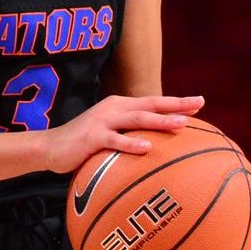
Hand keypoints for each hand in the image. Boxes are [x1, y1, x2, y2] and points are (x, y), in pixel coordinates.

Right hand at [43, 95, 205, 174]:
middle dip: (175, 105)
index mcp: (120, 106)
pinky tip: (147, 148)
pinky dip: (131, 143)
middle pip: (150, 105)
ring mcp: (103, 121)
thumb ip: (129, 134)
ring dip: (160, 121)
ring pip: (137, 119)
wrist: (50, 147)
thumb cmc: (84, 144)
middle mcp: (114, 108)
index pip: (153, 102)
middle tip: (198, 104)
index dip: (176, 102)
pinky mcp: (92, 137)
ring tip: (181, 124)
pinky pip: (115, 140)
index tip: (199, 102)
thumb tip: (156, 146)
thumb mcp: (109, 134)